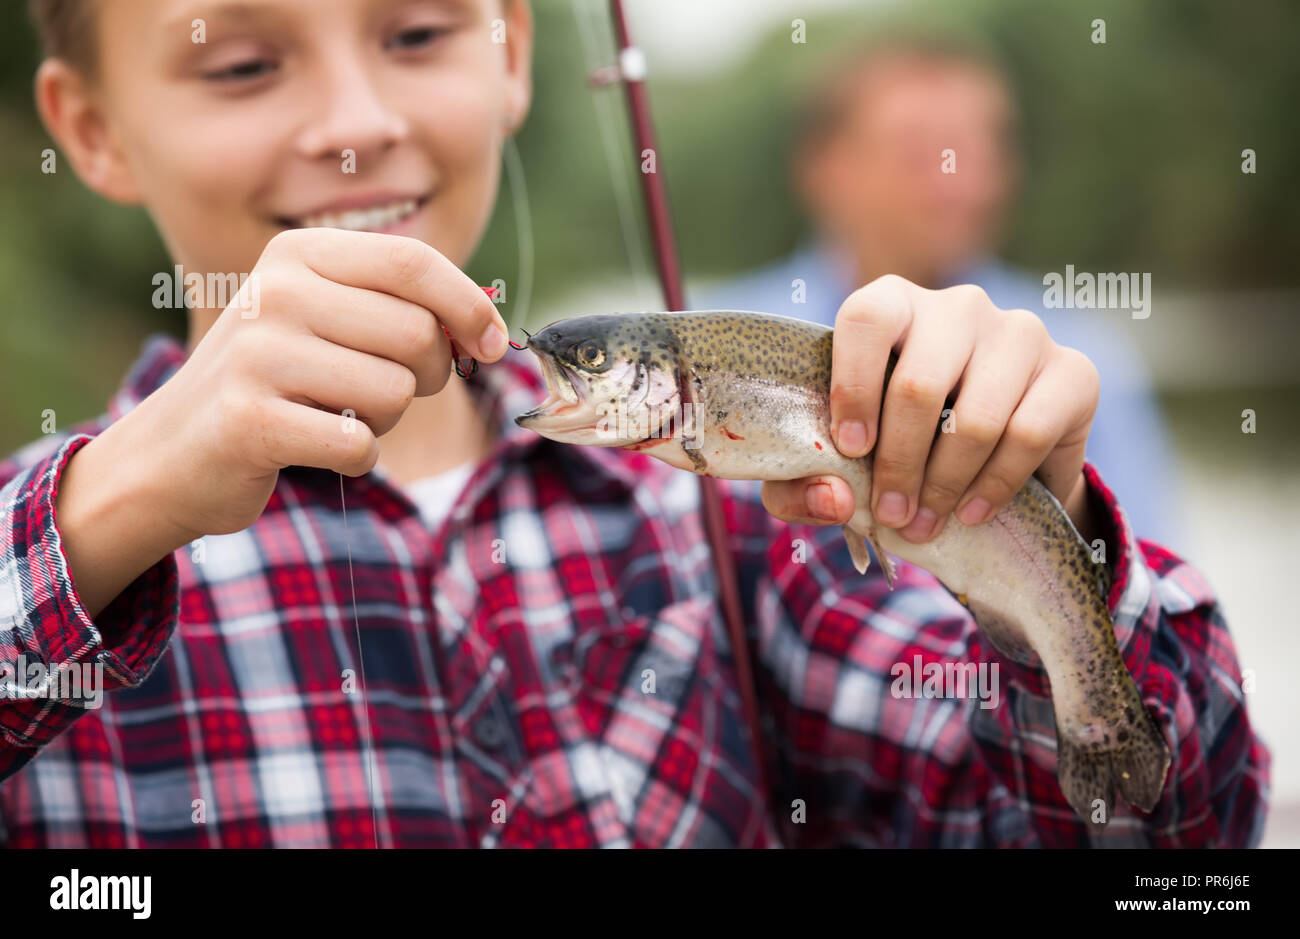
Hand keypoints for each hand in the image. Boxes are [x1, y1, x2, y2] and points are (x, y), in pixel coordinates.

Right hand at [57, 229, 507, 614]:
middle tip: (382, 392)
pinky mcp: (249, 420)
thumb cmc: (278, 382)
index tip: (493, 344)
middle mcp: (274, 292)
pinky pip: (360, 444)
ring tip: (330, 414)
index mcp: (299, 255)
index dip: (469, 306)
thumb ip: (401, 308)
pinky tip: (313, 446)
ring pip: (395, 394)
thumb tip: (489, 328)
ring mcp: (256, 355)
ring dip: (383, 421)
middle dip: (426, 378)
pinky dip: (356, 457)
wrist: (175, 451)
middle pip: (417, 334)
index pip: (414, 262)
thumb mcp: (328, 320)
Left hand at [761, 274, 1098, 542]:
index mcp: (895, 303)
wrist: (997, 456)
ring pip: (977, 417)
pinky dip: (994, 484)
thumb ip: (812, 478)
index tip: (849, 449)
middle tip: (889, 513)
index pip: (867, 318)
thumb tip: (834, 497)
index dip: (853, 386)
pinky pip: (1029, 434)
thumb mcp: (845, 456)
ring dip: (944, 484)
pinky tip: (970, 512)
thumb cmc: (902, 443)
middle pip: (918, 383)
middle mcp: (959, 306)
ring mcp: (1021, 333)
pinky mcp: (1072, 372)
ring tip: (924, 522)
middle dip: (898, 463)